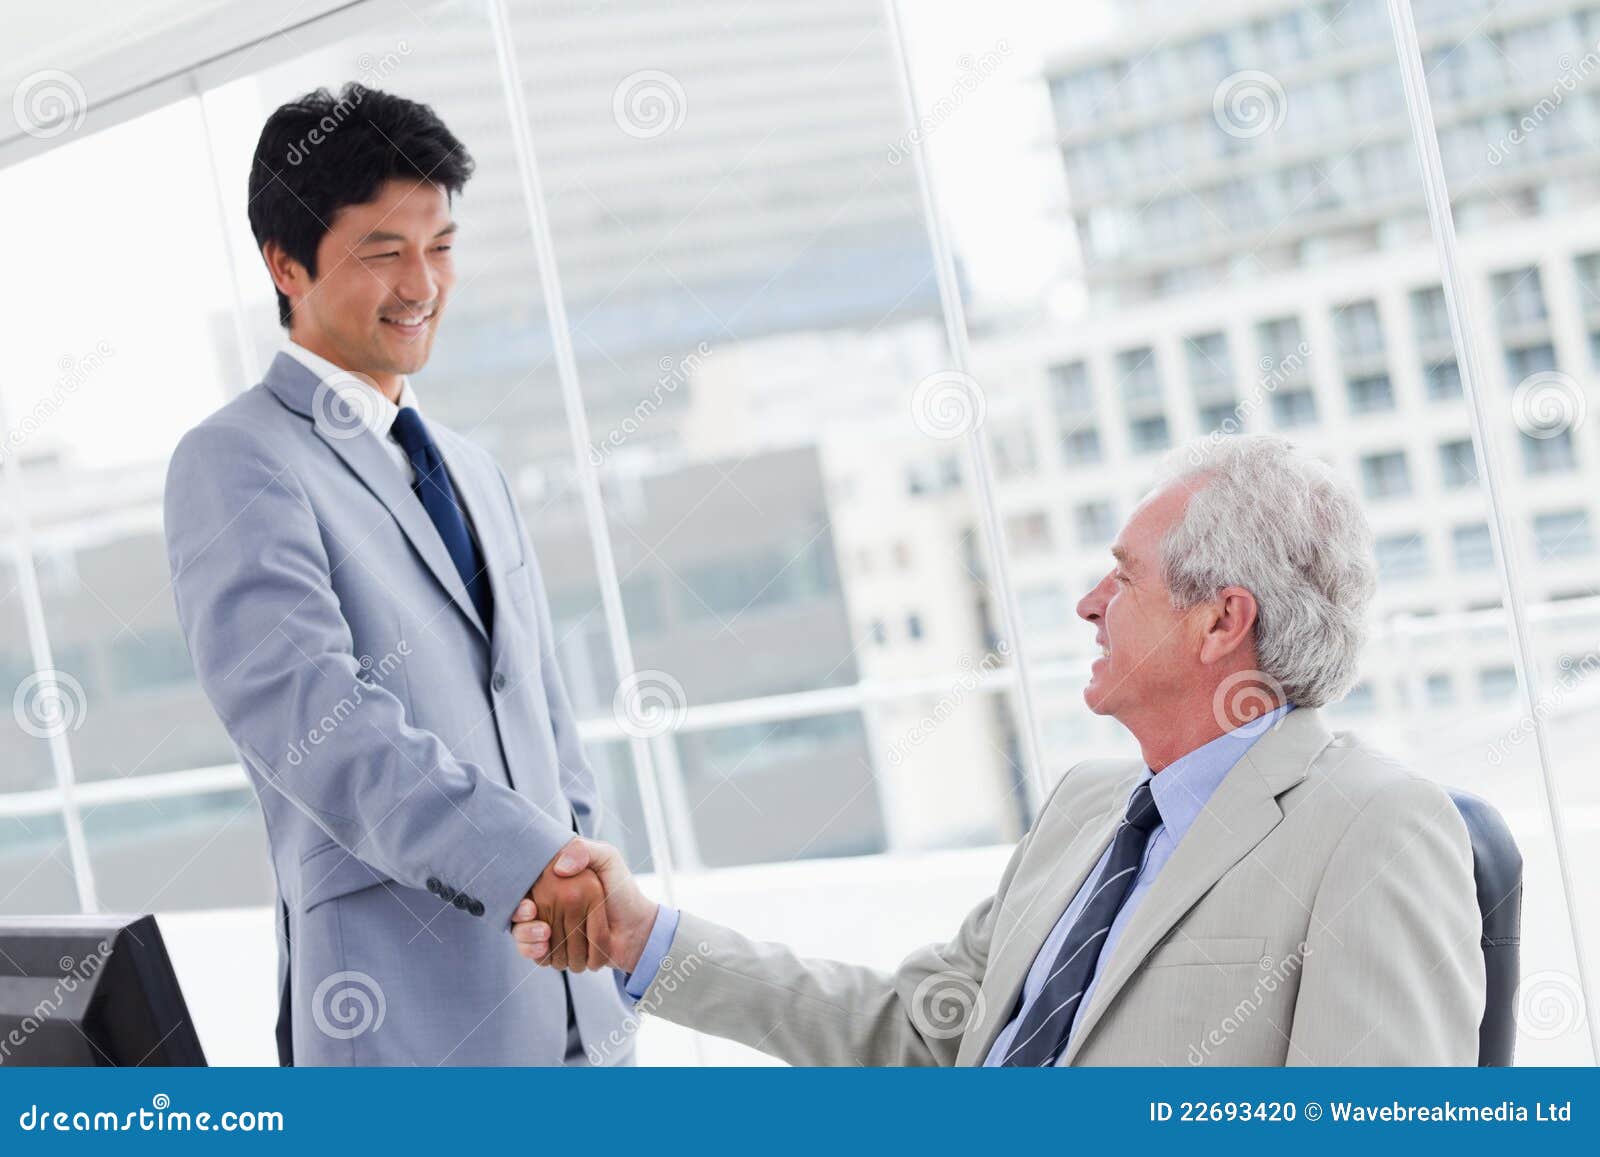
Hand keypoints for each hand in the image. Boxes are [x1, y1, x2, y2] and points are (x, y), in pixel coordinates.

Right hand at [512, 839, 657, 972]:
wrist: (636, 928)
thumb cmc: (622, 891)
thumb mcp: (608, 859)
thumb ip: (584, 851)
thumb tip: (559, 868)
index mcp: (552, 881)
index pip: (520, 889)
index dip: (519, 903)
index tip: (529, 909)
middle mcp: (545, 903)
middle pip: (521, 917)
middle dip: (529, 927)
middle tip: (544, 930)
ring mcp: (547, 927)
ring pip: (524, 937)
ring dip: (538, 944)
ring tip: (549, 940)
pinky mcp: (554, 949)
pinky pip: (533, 954)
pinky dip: (537, 955)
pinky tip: (545, 952)